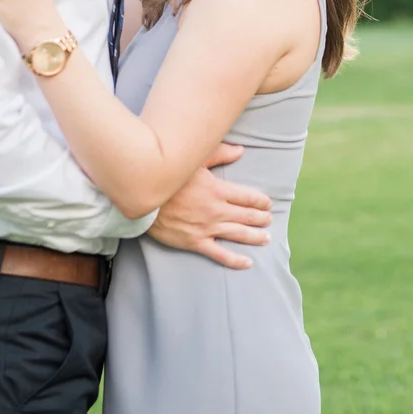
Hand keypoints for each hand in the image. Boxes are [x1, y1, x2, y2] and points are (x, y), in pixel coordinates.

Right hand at [149, 143, 272, 269]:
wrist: (144, 199)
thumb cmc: (169, 177)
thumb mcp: (195, 160)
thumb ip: (220, 154)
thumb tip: (241, 150)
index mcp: (218, 190)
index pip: (248, 197)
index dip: (261, 201)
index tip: (268, 203)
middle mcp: (217, 211)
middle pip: (247, 216)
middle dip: (261, 218)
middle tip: (269, 220)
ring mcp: (207, 228)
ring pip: (238, 234)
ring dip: (255, 237)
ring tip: (266, 238)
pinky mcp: (195, 242)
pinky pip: (220, 254)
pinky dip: (235, 260)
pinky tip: (247, 263)